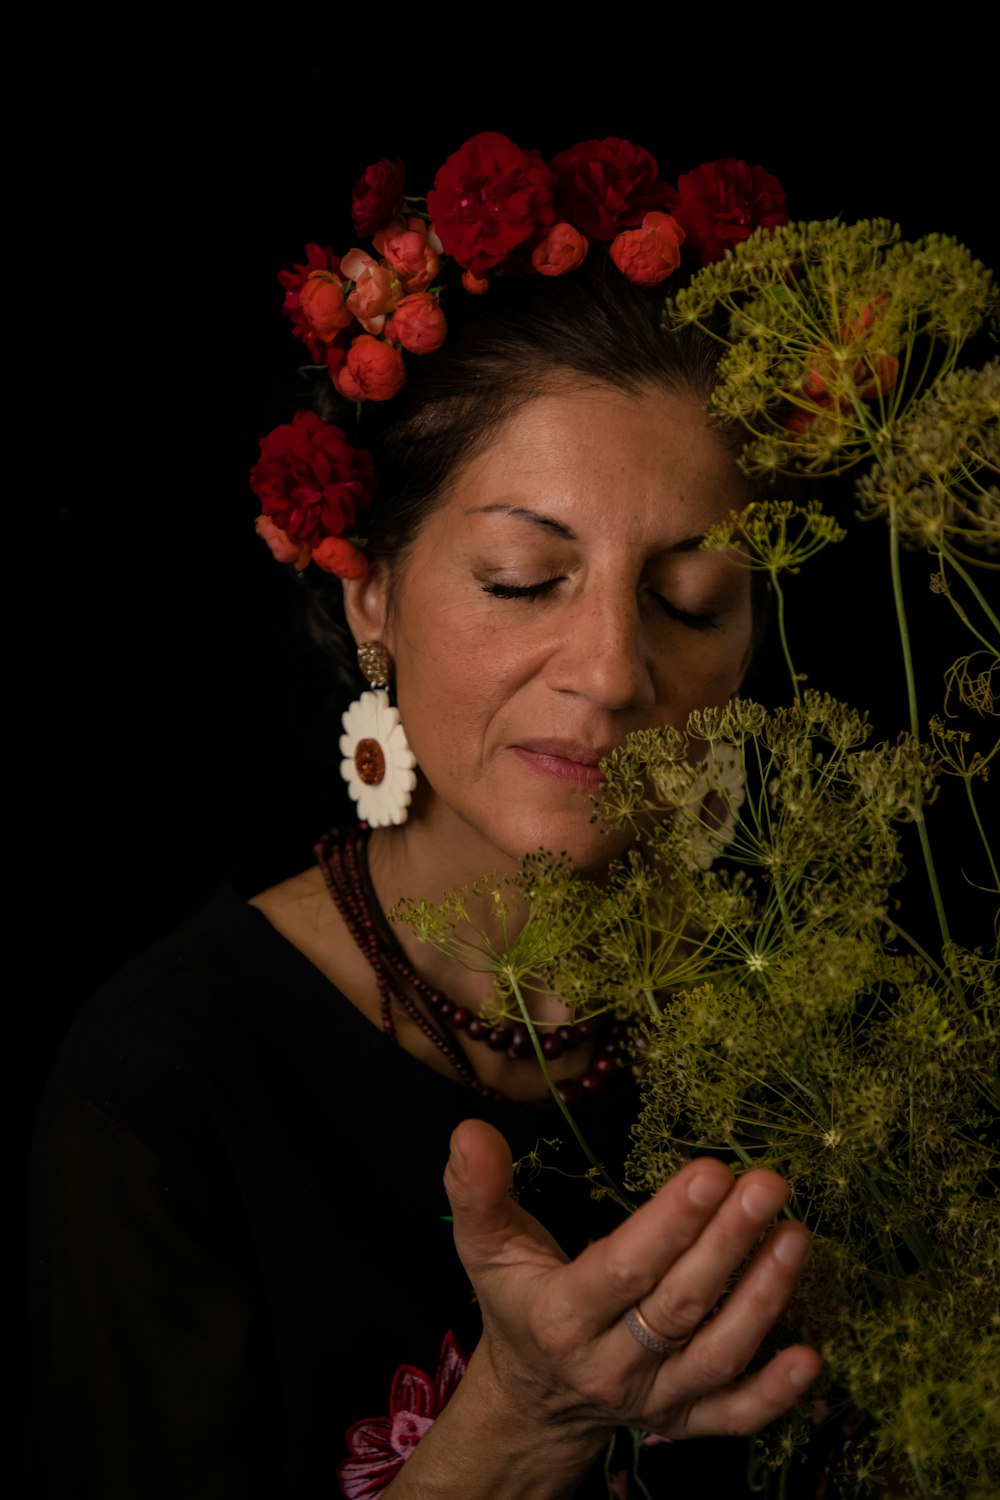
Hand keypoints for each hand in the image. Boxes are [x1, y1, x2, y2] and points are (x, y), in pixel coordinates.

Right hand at [444, 1117, 819, 1445]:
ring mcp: (653, 1401)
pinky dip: (774, 1395)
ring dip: (764, 1300)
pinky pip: (734, 1417)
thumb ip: (477, 1190)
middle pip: (678, 1306)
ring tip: (796, 1237)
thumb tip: (472, 1131)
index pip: (623, 1270)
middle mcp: (610, 1366)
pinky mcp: (685, 1423)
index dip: (669, 1225)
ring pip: (716, 1356)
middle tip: (768, 1186)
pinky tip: (812, 1358)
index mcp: (561, 1318)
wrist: (532, 1399)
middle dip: (727, 1244)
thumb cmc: (517, 1304)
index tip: (711, 1172)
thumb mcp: (485, 1247)